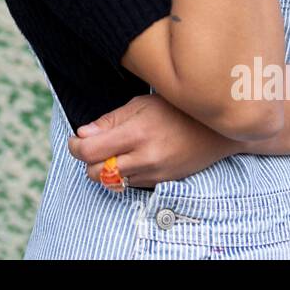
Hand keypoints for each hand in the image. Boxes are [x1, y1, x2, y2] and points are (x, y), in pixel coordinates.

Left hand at [67, 93, 240, 188]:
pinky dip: (123, 174)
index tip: (75, 140)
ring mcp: (154, 174)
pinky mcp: (161, 183)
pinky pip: (130, 184)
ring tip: (114, 150)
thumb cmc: (176, 110)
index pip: (90, 151)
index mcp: (136, 134)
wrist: (215, 131)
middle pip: (96, 173)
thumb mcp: (140, 105)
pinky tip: (131, 158)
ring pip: (111, 182)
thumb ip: (110, 121)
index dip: (75, 147)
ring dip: (105, 169)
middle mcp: (144, 158)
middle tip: (93, 145)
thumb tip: (82, 135)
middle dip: (88, 161)